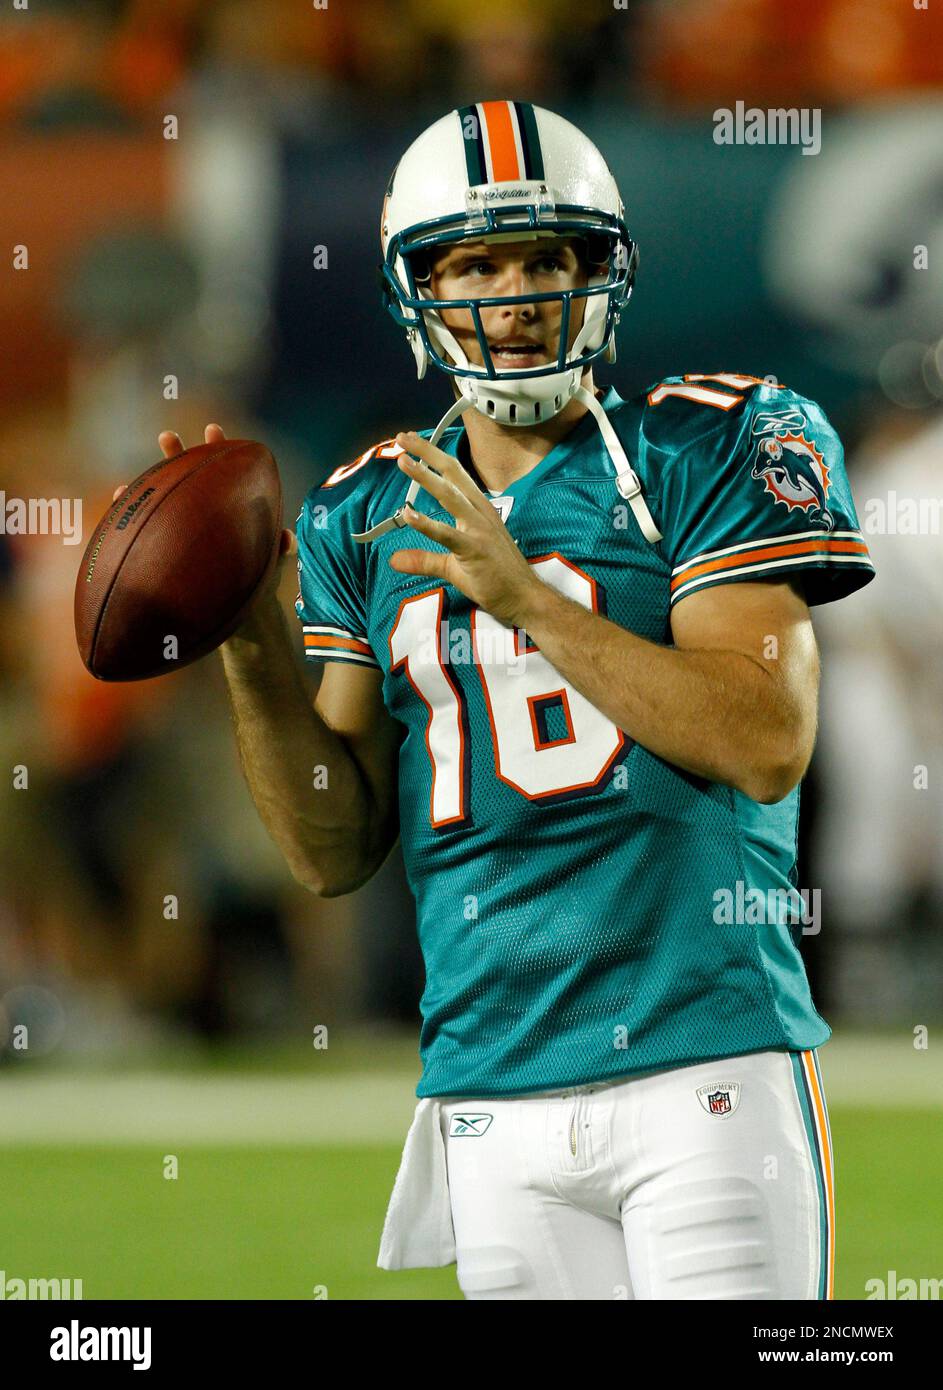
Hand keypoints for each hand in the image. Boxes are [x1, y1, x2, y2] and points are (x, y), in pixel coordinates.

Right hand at [112, 424, 295, 617]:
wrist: (239, 616)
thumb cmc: (257, 585)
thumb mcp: (272, 566)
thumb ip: (280, 549)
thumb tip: (287, 538)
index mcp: (228, 510)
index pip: (223, 473)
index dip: (218, 449)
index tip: (212, 429)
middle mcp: (202, 514)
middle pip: (188, 476)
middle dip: (177, 455)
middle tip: (167, 436)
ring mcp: (181, 530)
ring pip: (160, 501)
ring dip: (146, 486)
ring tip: (126, 484)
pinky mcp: (165, 550)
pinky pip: (142, 531)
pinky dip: (128, 517)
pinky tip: (118, 503)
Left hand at [388, 431, 544, 628]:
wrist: (524, 598)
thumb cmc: (497, 578)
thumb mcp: (454, 566)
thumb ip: (424, 559)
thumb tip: (394, 559)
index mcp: (479, 509)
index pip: (454, 474)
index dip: (432, 456)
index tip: (411, 443)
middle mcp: (480, 512)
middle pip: (452, 473)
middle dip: (427, 453)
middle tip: (402, 439)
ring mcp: (479, 530)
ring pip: (449, 495)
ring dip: (425, 477)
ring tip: (404, 461)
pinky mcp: (475, 550)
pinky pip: (448, 534)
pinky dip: (427, 523)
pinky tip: (408, 514)